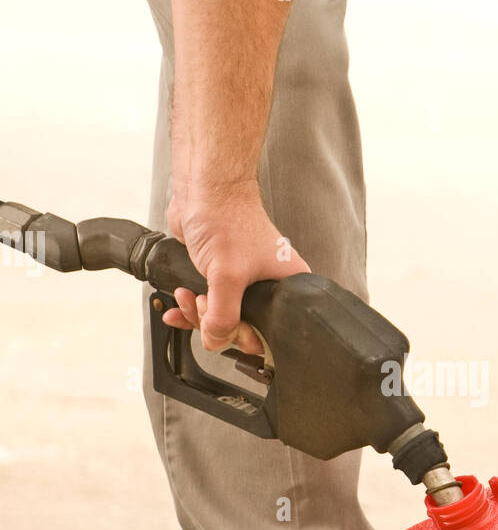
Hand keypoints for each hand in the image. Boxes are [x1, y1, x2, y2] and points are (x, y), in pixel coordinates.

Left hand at [162, 181, 309, 352]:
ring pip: (220, 317)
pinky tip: (179, 304)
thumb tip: (216, 341)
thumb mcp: (228, 277)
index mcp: (287, 286)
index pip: (269, 330)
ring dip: (197, 313)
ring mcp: (243, 282)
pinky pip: (206, 304)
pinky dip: (189, 308)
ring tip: (188, 297)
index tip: (223, 326)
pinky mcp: (220, 276)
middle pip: (242, 327)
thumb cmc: (227, 218)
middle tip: (204, 303)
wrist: (204, 189)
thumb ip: (223, 317)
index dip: (242, 334)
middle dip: (214, 321)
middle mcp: (268, 286)